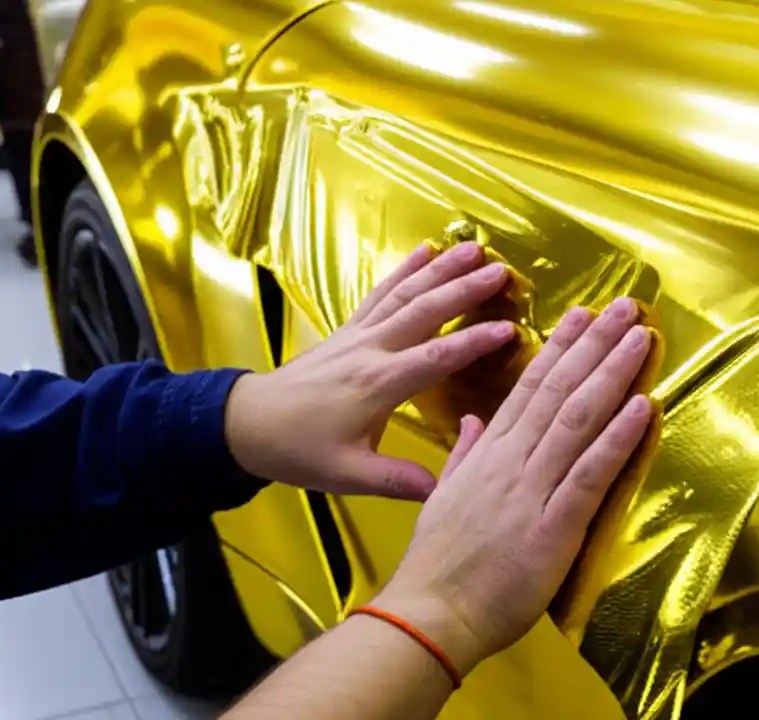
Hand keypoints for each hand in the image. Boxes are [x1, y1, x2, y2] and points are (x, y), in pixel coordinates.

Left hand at [225, 242, 515, 500]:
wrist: (248, 424)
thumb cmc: (299, 450)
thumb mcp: (346, 476)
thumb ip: (396, 480)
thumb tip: (444, 487)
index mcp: (378, 385)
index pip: (435, 358)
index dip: (473, 342)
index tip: (510, 329)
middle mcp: (371, 350)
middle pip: (424, 312)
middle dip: (464, 290)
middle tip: (502, 272)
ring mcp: (358, 334)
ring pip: (405, 294)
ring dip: (441, 269)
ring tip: (475, 248)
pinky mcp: (348, 329)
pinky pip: (381, 292)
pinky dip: (405, 269)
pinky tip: (427, 250)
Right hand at [373, 298, 655, 673]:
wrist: (429, 615)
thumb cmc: (438, 565)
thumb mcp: (445, 497)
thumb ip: (463, 454)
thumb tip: (475, 420)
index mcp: (488, 453)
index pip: (528, 387)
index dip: (560, 347)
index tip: (582, 314)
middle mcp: (511, 460)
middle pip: (558, 390)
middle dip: (594, 344)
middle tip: (625, 306)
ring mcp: (532, 490)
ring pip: (578, 419)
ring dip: (613, 374)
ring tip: (640, 337)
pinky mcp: (554, 525)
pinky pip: (591, 473)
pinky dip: (618, 437)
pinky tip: (644, 405)